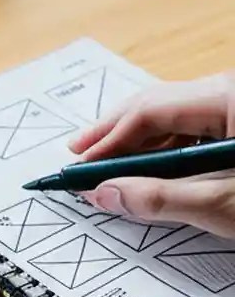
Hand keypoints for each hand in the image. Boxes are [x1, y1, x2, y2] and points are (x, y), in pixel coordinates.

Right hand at [69, 72, 234, 235]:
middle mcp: (226, 92)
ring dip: (133, 141)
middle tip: (78, 153)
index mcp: (228, 98)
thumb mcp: (223, 204)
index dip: (110, 140)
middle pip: (155, 106)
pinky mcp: (234, 120)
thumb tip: (105, 194)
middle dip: (113, 133)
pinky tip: (141, 162)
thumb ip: (161, 198)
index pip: (151, 111)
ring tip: (102, 158)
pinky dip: (159, 146)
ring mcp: (230, 104)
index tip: (83, 166)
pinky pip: (187, 125)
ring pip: (168, 115)